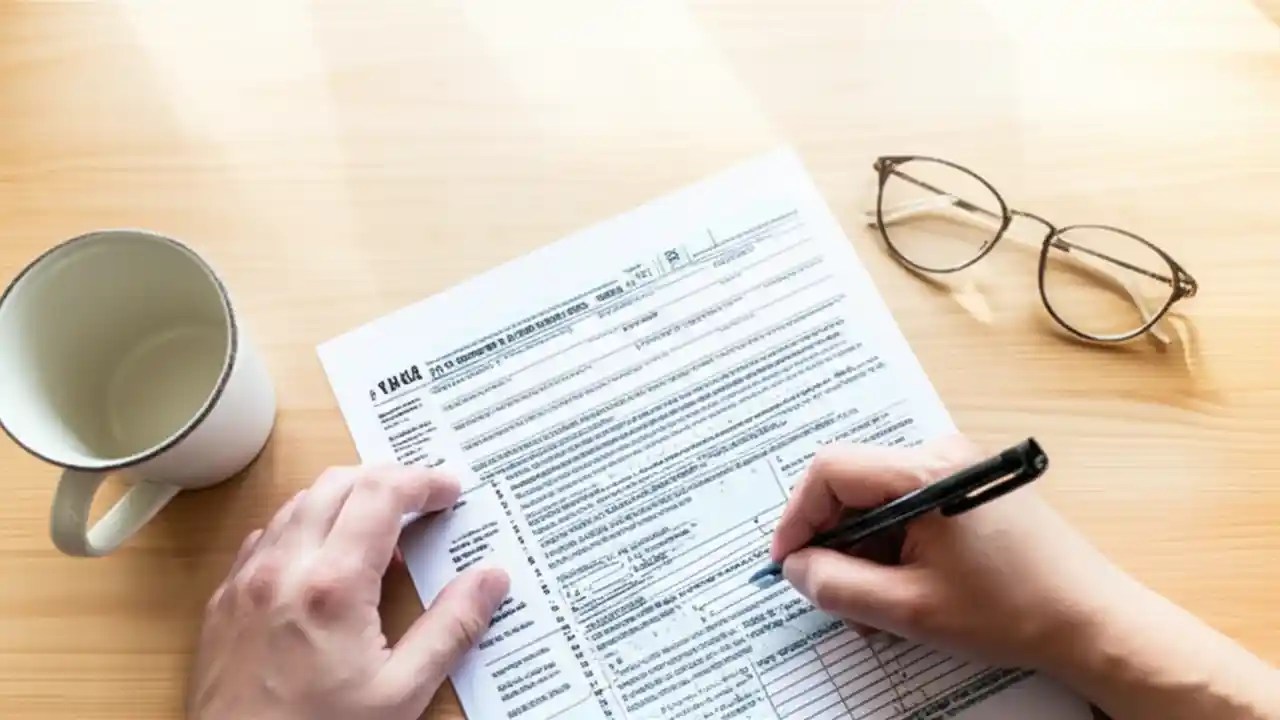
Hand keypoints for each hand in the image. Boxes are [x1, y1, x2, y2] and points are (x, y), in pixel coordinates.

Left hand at [188, 466, 509, 719]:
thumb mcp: (401, 694)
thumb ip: (450, 629)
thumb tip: (490, 580)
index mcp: (333, 585)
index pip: (381, 494)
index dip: (422, 482)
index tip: (449, 491)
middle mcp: (282, 569)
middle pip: (337, 484)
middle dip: (385, 480)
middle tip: (421, 503)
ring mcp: (245, 583)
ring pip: (297, 504)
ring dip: (343, 501)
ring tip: (380, 538)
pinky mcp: (223, 603)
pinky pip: (265, 538)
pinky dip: (303, 528)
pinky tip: (325, 563)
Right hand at [770, 435, 1132, 672]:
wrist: (1091, 621)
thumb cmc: (1013, 611)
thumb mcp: (908, 608)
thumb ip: (837, 585)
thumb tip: (796, 567)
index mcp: (926, 471)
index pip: (831, 470)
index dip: (798, 516)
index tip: (787, 560)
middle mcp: (942, 454)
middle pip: (855, 485)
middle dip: (834, 542)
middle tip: (831, 594)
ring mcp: (960, 469)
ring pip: (880, 501)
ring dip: (865, 551)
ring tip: (874, 607)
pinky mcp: (971, 489)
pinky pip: (910, 508)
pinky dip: (894, 547)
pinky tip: (902, 590)